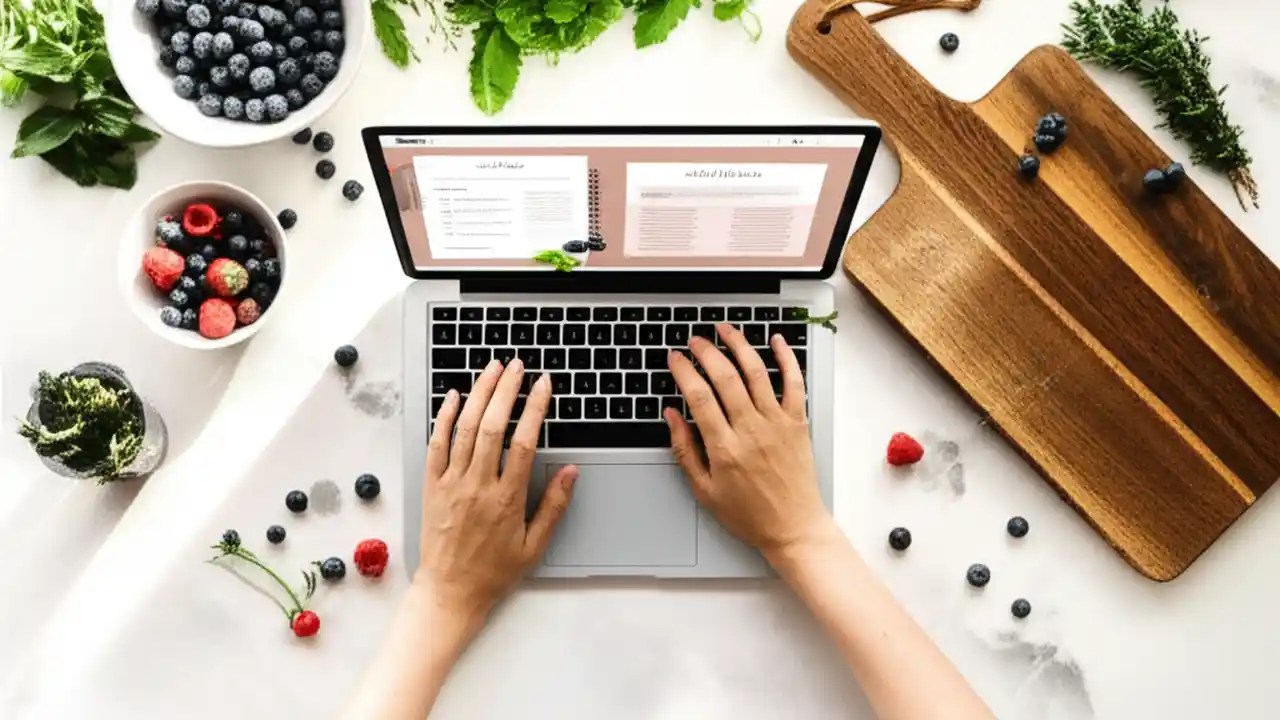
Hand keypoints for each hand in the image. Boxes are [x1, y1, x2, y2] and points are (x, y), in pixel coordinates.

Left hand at [416, 358, 577, 622]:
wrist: (449, 593)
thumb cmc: (493, 573)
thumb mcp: (534, 545)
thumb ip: (554, 506)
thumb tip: (571, 471)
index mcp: (507, 499)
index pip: (523, 441)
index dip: (535, 408)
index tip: (544, 385)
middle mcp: (477, 485)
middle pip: (493, 424)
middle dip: (506, 389)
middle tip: (517, 366)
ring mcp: (451, 483)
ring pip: (465, 428)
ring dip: (478, 393)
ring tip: (492, 369)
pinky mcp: (432, 486)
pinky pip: (436, 444)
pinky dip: (444, 417)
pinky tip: (453, 397)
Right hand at [665, 324, 832, 557]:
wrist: (794, 528)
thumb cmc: (749, 514)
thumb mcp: (704, 491)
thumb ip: (685, 450)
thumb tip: (671, 416)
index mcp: (725, 449)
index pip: (698, 397)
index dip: (683, 372)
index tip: (674, 359)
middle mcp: (752, 431)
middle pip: (725, 378)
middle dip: (706, 352)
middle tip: (694, 341)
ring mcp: (777, 424)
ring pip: (756, 372)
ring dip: (739, 345)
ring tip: (725, 329)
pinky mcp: (798, 423)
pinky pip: (794, 383)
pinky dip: (786, 358)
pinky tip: (776, 340)